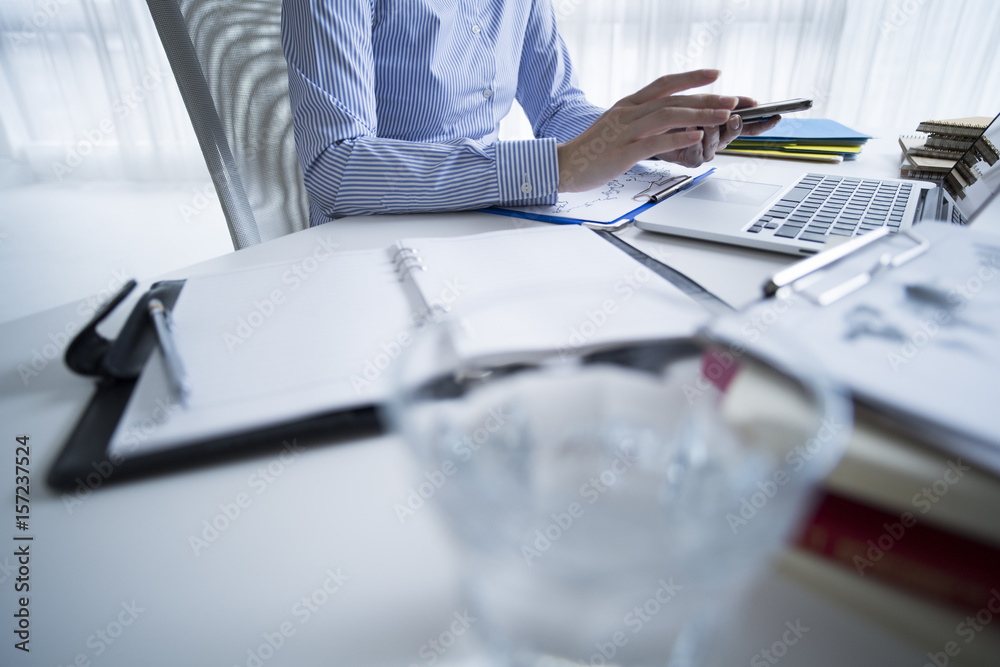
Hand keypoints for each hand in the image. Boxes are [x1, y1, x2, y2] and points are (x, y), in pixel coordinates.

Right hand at [557, 70, 780, 191]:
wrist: (565, 166)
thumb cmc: (592, 151)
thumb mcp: (617, 127)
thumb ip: (640, 120)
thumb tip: (668, 120)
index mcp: (628, 104)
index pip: (664, 83)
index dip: (691, 77)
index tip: (716, 74)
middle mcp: (628, 113)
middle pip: (673, 98)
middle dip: (706, 97)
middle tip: (733, 98)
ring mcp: (625, 132)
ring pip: (668, 116)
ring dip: (699, 114)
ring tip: (723, 115)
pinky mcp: (623, 152)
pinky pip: (655, 142)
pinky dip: (677, 138)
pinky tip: (695, 137)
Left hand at [656, 98, 782, 167]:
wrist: (651, 130)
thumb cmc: (677, 115)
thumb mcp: (703, 104)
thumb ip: (724, 104)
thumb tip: (750, 101)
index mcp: (724, 125)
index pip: (749, 126)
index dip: (763, 122)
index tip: (777, 115)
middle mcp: (717, 139)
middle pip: (733, 134)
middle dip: (735, 125)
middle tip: (734, 117)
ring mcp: (704, 151)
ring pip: (714, 143)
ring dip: (711, 130)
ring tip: (704, 118)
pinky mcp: (689, 159)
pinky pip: (695, 152)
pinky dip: (694, 139)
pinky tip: (691, 127)